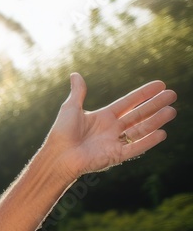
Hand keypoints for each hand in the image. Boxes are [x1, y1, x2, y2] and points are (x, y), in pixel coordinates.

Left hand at [45, 73, 176, 178]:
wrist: (56, 156)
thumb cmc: (61, 133)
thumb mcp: (70, 108)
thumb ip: (78, 92)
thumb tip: (75, 74)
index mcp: (103, 117)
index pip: (128, 103)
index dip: (144, 94)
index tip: (160, 85)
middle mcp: (111, 129)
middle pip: (138, 115)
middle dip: (155, 105)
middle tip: (172, 95)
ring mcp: (114, 143)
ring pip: (140, 130)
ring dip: (156, 121)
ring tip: (172, 111)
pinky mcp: (114, 157)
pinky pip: (135, 148)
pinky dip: (148, 142)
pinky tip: (162, 133)